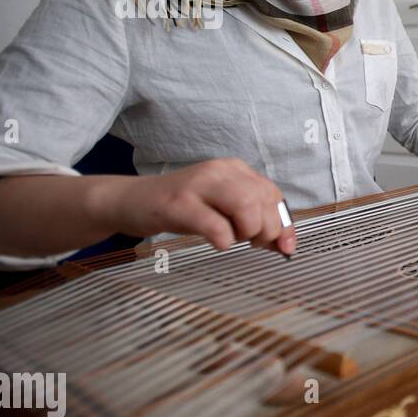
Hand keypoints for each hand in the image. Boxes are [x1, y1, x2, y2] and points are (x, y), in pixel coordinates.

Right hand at [99, 158, 295, 255]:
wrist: (131, 201)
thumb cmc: (182, 208)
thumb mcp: (222, 210)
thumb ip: (254, 222)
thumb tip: (285, 245)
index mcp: (234, 170)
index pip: (273, 194)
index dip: (284, 223)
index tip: (283, 246)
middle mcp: (219, 171)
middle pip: (263, 200)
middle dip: (266, 230)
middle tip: (251, 242)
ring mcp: (197, 185)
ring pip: (245, 206)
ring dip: (247, 231)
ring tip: (233, 239)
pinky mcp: (178, 204)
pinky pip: (215, 224)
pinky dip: (223, 239)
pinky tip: (217, 242)